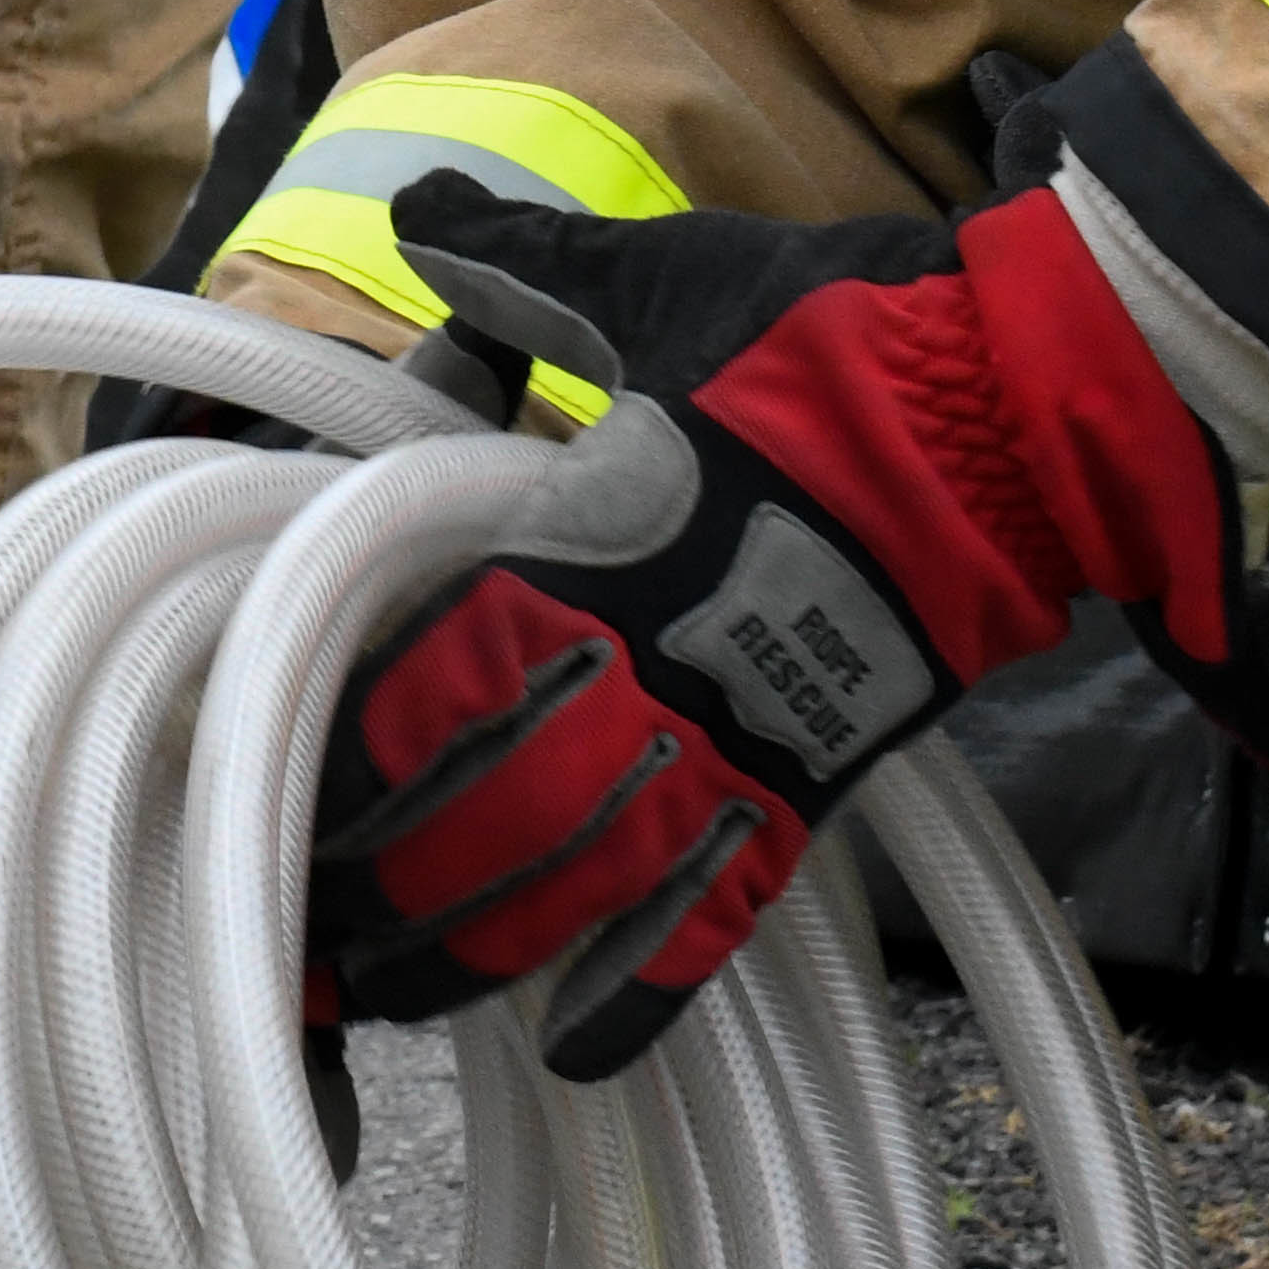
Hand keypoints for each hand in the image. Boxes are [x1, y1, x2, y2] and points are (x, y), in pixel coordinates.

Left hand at [311, 170, 1231, 1074]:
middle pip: (476, 817)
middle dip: (374, 895)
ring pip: (576, 885)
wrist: (1018, 407)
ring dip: (469, 954)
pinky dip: (642, 993)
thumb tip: (419, 214)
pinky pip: (718, 913)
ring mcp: (734, 736)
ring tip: (382, 1007)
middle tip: (288, 951)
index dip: (331, 765)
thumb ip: (525, 271)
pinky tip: (573, 1054)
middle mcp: (646, 664)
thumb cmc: (836, 338)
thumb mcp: (660, 281)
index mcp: (587, 547)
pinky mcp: (814, 780)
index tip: (249, 804)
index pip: (422, 685)